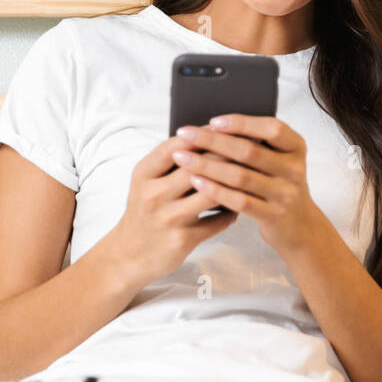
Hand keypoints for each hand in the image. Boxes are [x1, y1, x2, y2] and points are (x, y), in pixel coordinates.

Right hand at [104, 134, 239, 286]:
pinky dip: (233, 211)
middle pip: (196, 166)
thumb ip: (170, 162)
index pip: (174, 146)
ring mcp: (168, 218)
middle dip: (226, 153)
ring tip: (252, 173)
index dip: (201, 134)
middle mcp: (153, 195)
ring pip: (210, 193)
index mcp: (143, 175)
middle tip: (252, 144)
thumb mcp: (146, 183)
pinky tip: (243, 203)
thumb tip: (210, 135)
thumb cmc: (145, 211)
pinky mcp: (182, 240)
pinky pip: (217, 221)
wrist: (129, 255)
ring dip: (234, 182)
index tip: (225, 126)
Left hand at [171, 114, 330, 251]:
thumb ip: (256, 143)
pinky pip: (240, 201)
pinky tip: (196, 182)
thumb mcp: (278, 160)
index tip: (213, 121)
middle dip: (213, 141)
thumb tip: (211, 128)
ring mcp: (286, 194)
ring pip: (241, 176)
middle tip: (185, 134)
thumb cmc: (277, 183)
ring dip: (207, 165)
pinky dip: (215, 190)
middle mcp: (294, 169)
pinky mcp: (274, 216)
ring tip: (182, 158)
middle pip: (250, 151)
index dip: (242, 123)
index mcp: (296, 147)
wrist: (298, 224)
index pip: (272, 129)